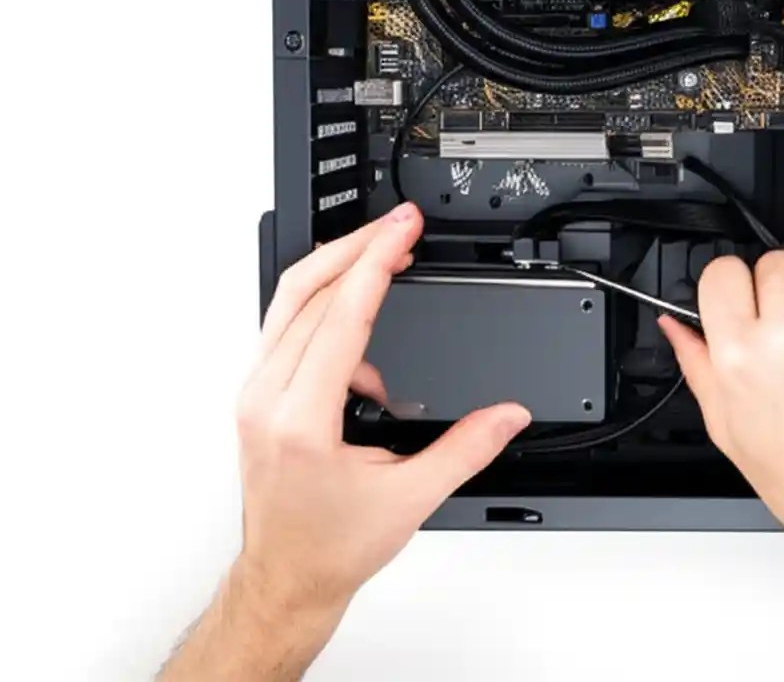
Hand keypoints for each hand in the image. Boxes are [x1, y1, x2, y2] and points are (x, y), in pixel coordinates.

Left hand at [235, 203, 531, 613]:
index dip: (376, 262)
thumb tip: (509, 413)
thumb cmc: (329, 547)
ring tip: (385, 261)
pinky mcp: (258, 397)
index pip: (340, 315)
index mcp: (301, 420)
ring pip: (288, 305)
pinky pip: (287, 330)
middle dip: (355, 248)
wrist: (286, 578)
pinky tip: (366, 342)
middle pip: (304, 291)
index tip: (401, 230)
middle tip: (397, 224)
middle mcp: (266, 399)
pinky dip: (326, 313)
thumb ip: (467, 448)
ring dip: (337, 273)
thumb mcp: (410, 498)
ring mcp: (255, 395)